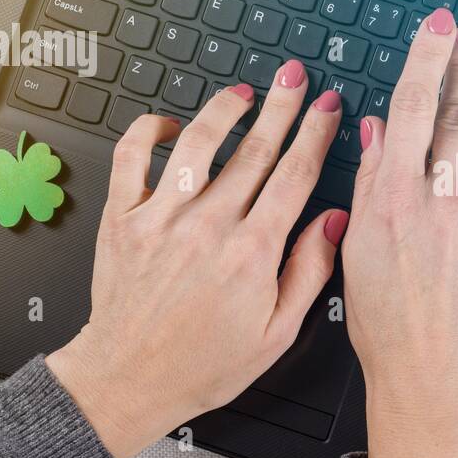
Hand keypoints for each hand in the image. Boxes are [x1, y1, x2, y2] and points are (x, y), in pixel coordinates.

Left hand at [47, 64, 346, 457]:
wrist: (129, 379)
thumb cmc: (204, 364)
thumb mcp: (277, 333)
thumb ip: (310, 271)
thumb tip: (335, 222)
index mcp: (252, 253)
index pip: (295, 175)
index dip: (316, 134)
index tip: (328, 109)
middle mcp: (208, 227)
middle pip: (255, 149)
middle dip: (283, 107)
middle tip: (296, 78)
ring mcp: (162, 218)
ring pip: (197, 142)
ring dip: (225, 109)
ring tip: (244, 92)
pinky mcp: (122, 219)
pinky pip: (130, 157)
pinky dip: (147, 131)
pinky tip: (169, 124)